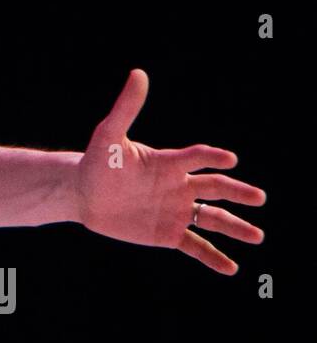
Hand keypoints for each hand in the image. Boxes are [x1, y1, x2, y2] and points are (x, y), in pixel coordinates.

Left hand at [74, 69, 265, 274]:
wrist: (83, 194)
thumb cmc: (97, 162)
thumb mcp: (109, 135)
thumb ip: (126, 108)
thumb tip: (138, 73)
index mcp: (169, 163)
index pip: (196, 158)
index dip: (211, 157)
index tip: (229, 160)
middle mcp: (179, 186)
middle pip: (215, 188)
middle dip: (237, 193)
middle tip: (258, 198)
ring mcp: (175, 210)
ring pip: (212, 219)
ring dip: (235, 227)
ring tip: (258, 236)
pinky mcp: (166, 233)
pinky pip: (195, 246)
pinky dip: (213, 257)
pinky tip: (231, 268)